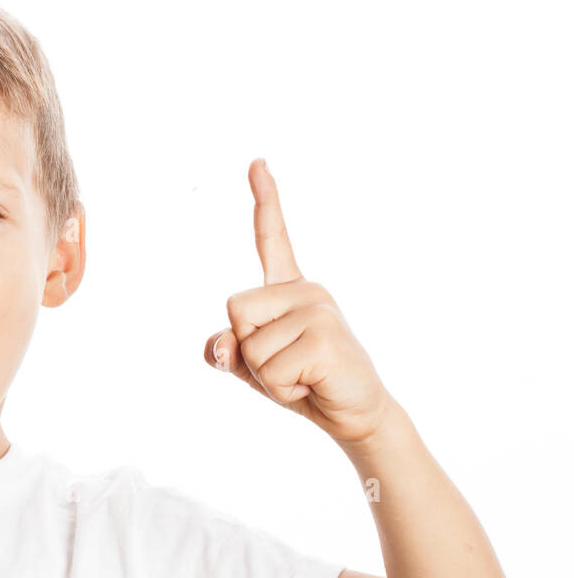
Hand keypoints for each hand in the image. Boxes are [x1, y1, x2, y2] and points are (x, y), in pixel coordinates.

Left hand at [204, 159, 391, 446]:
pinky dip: (282, 390)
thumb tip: (221, 345)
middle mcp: (306, 291)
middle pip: (234, 311)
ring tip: (303, 377)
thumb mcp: (253, 368)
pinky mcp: (325, 337)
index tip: (257, 162)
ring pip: (251, 347)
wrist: (355, 414)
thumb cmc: (304, 384)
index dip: (264, 201)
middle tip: (288, 366)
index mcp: (289, 290)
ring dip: (267, 377)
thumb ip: (225, 351)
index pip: (272, 240)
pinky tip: (313, 384)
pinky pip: (271, 370)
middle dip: (248, 351)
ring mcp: (319, 310)